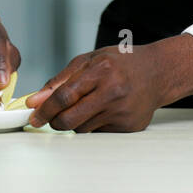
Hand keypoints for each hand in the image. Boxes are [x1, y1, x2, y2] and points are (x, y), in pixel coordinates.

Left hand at [25, 45, 162, 132]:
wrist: (158, 72)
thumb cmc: (122, 63)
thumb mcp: (90, 60)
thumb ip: (61, 80)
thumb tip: (36, 101)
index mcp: (101, 70)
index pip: (64, 96)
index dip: (45, 109)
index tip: (34, 116)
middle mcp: (113, 92)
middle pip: (70, 119)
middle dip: (55, 121)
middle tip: (51, 117)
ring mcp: (122, 112)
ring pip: (82, 128)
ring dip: (76, 121)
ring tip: (88, 104)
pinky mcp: (129, 126)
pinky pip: (98, 132)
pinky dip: (93, 124)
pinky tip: (105, 109)